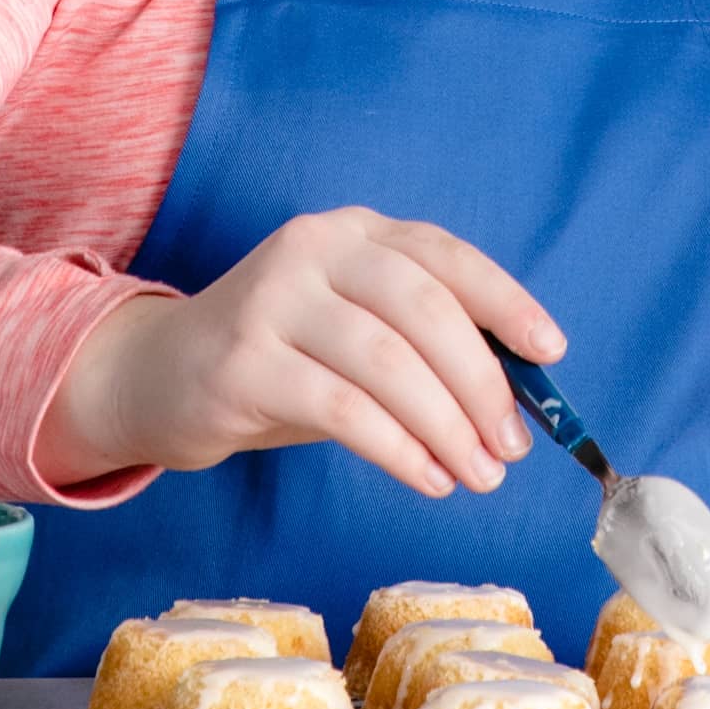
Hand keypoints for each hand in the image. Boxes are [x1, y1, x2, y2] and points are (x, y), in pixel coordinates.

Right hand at [57, 206, 564, 500]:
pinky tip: (427, 477)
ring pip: (387, 361)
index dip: (505, 300)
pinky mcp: (243, 362)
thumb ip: (423, 345)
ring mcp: (272, 300)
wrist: (159, 374)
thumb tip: (516, 400)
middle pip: (423, 308)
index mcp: (354, 231)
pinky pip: (342, 408)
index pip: (444, 255)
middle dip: (481, 383)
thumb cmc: (284, 358)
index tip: (550, 352)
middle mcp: (313, 249)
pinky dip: (398, 449)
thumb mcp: (354, 331)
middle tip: (511, 447)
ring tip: (477, 474)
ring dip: (446, 426)